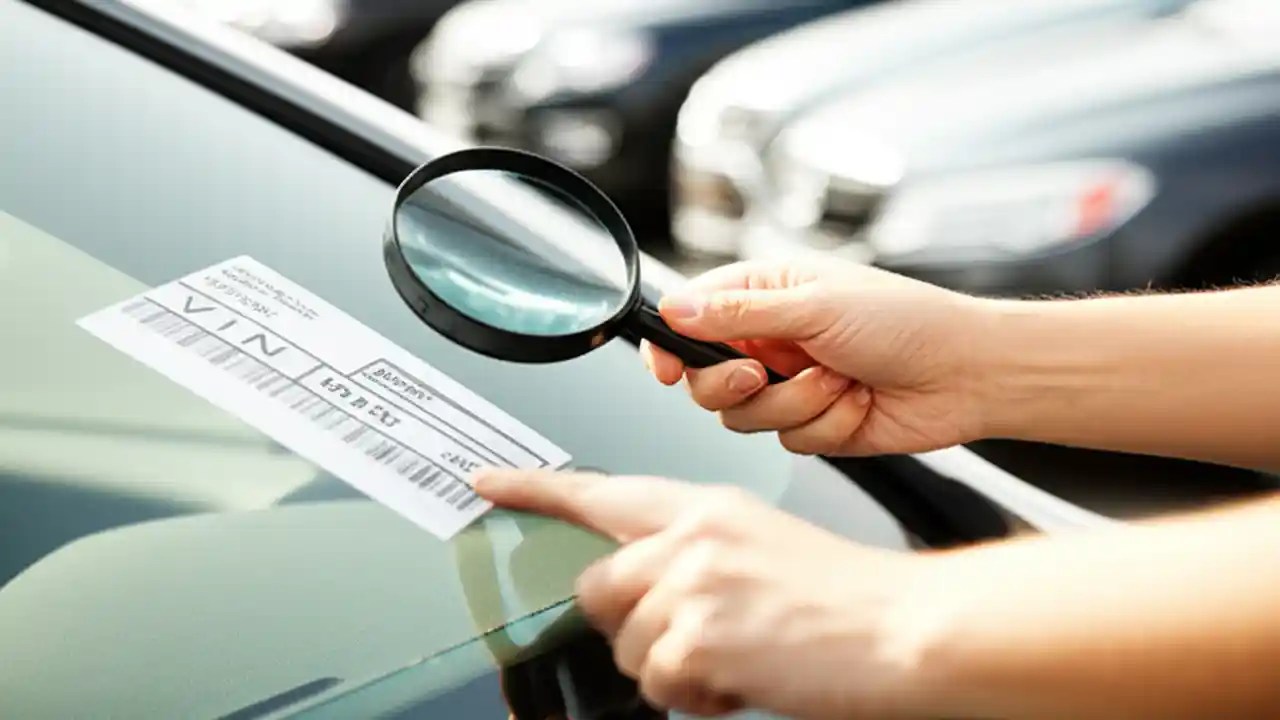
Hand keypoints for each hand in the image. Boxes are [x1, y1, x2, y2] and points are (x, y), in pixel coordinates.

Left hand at [475, 470, 936, 719]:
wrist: (903, 626)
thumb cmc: (845, 595)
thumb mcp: (760, 548)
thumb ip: (694, 558)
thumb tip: (645, 599)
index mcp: (705, 506)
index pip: (602, 491)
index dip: (535, 489)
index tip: (489, 483)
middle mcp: (689, 536)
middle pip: (599, 589)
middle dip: (633, 625)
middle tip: (695, 639)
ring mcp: (690, 584)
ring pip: (628, 647)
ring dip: (675, 668)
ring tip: (739, 657)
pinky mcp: (696, 637)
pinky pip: (660, 686)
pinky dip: (699, 697)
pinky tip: (746, 677)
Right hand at [642, 258, 991, 455]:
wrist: (967, 374)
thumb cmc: (907, 322)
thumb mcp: (815, 307)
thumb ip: (739, 314)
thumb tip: (676, 309)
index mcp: (765, 295)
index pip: (691, 318)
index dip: (671, 345)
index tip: (668, 367)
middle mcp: (771, 341)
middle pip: (705, 380)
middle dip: (737, 385)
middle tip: (767, 373)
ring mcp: (790, 385)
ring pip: (745, 417)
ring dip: (797, 404)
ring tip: (839, 381)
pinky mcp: (813, 425)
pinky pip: (789, 442)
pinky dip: (826, 425)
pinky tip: (858, 402)